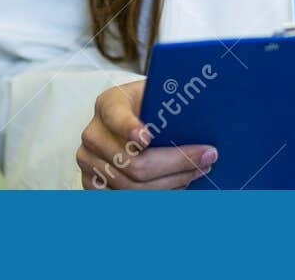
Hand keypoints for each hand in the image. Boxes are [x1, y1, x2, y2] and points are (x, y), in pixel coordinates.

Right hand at [76, 79, 217, 188]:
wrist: (129, 119)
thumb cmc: (150, 105)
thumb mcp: (157, 94)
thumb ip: (171, 102)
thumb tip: (204, 113)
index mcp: (108, 104)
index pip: (116, 117)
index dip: (129, 128)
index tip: (148, 137)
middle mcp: (93, 134)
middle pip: (132, 162)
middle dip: (175, 163)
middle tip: (207, 157)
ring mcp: (88, 162)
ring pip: (131, 187)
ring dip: (171, 184)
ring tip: (197, 171)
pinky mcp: (92, 184)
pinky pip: (124, 200)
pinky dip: (156, 196)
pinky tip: (178, 186)